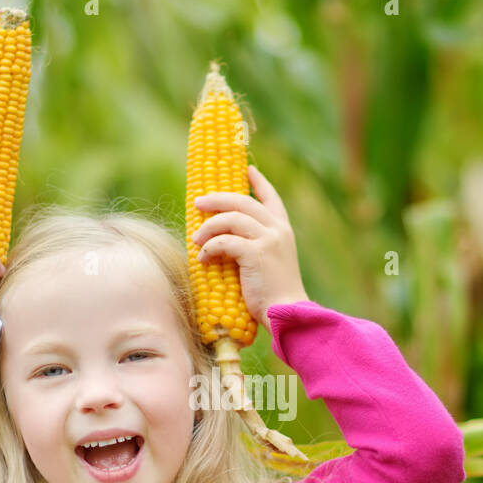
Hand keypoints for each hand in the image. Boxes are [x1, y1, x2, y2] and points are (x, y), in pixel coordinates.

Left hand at [191, 165, 308, 332]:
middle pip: (243, 202)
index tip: (247, 169)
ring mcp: (268, 239)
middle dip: (218, 199)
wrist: (287, 313)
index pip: (271, 197)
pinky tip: (203, 259)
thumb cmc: (275, 296)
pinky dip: (210, 248)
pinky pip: (225, 241)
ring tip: (196, 240)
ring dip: (208, 227)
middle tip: (198, 203)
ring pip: (231, 218)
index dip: (258, 182)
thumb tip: (225, 240)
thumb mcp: (270, 265)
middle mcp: (278, 230)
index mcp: (283, 231)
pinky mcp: (256, 253)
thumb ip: (256, 247)